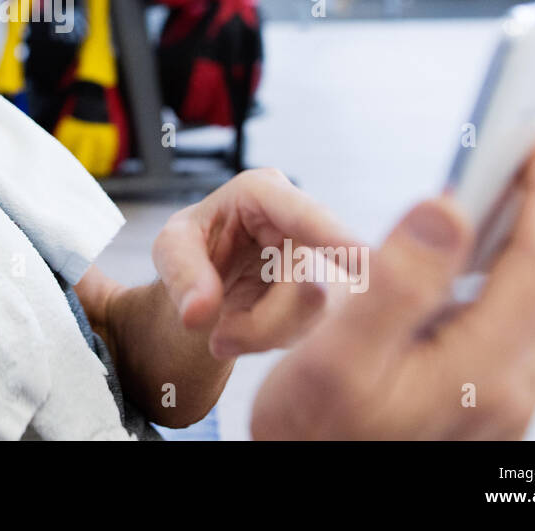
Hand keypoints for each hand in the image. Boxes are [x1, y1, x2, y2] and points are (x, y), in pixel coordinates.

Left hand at [151, 166, 360, 360]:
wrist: (210, 279)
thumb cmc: (194, 248)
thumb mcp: (171, 249)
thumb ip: (181, 274)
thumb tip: (198, 313)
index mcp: (263, 192)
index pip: (302, 213)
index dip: (332, 236)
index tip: (363, 260)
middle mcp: (305, 220)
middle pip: (310, 283)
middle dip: (263, 322)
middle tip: (219, 339)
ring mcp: (328, 259)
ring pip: (317, 315)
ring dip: (266, 336)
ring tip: (227, 331)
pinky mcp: (338, 296)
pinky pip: (318, 332)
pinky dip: (276, 341)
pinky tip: (251, 332)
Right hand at [250, 137, 534, 438]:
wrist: (310, 498)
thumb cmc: (312, 436)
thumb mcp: (335, 355)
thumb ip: (394, 283)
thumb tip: (443, 212)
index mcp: (477, 371)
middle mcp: (505, 393)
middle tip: (531, 164)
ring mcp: (501, 409)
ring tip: (512, 210)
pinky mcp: (486, 416)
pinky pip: (528, 342)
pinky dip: (522, 293)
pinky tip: (486, 280)